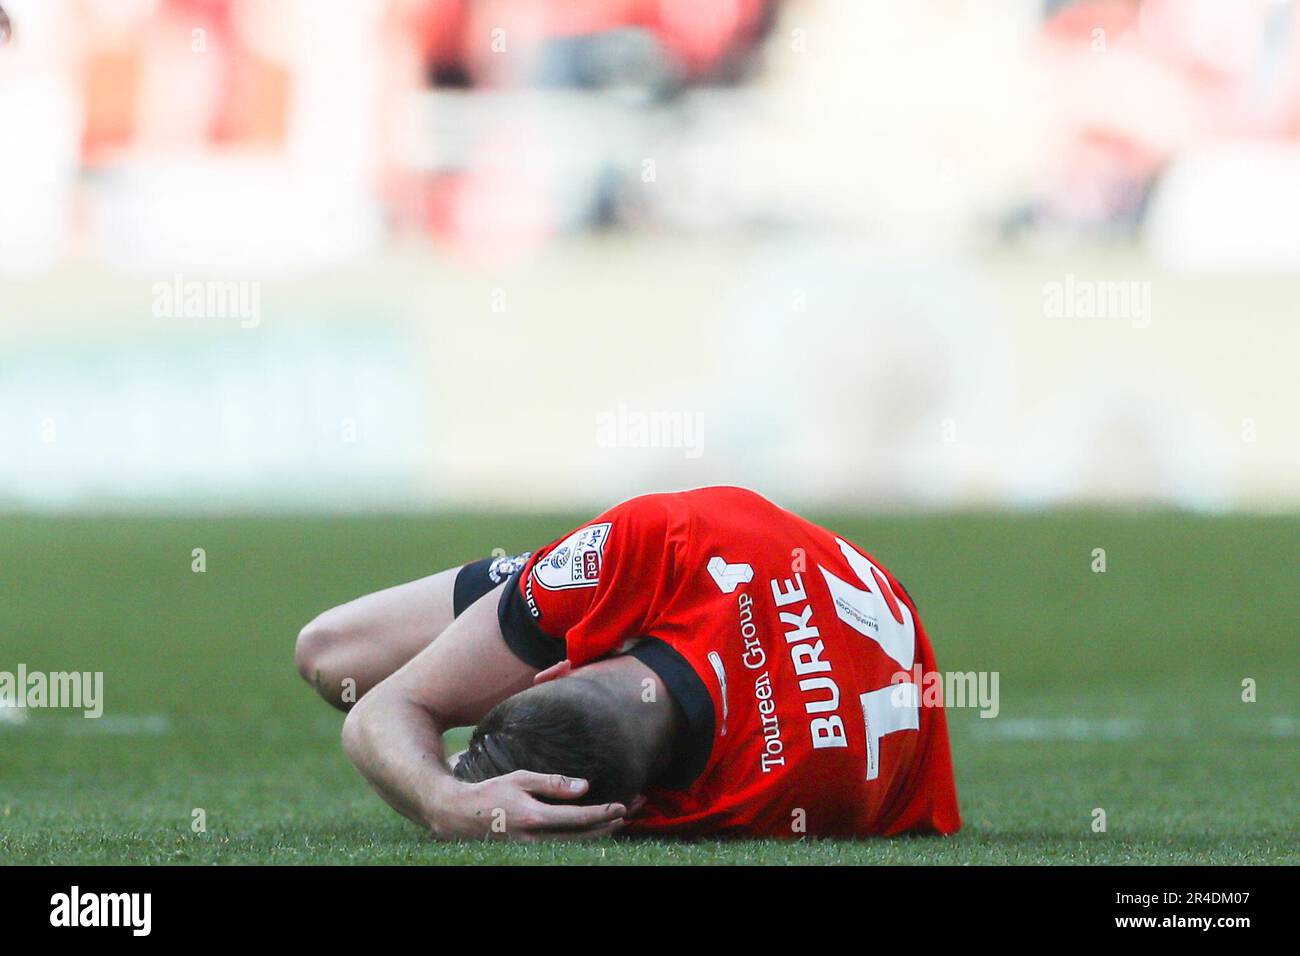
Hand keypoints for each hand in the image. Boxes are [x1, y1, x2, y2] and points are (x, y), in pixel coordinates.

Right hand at [430, 771, 627, 841]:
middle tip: (635, 809)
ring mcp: (534, 849)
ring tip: (622, 821)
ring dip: (602, 833)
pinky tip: (596, 830)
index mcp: (535, 818)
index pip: (579, 819)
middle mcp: (537, 838)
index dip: (604, 813)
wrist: (458, 816)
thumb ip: (553, 783)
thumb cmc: (490, 792)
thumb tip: (584, 787)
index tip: (624, 805)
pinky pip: (564, 847)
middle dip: (611, 824)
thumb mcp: (520, 778)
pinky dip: (584, 839)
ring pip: (577, 846)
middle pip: (584, 837)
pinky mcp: (531, 852)